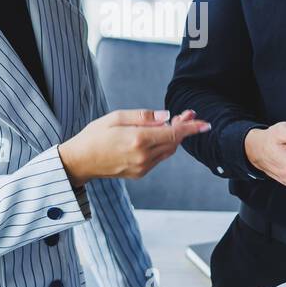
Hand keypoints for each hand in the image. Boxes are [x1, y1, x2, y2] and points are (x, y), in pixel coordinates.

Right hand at [59, 109, 208, 186]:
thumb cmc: (94, 136)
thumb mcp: (116, 117)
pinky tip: (156, 136)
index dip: (191, 127)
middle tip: (186, 113)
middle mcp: (143, 156)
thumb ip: (144, 116)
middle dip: (182, 128)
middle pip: (174, 142)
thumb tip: (167, 116)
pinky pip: (158, 157)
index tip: (206, 123)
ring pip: (168, 151)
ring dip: (173, 137)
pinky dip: (162, 146)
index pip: (174, 133)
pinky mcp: (139, 173)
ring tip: (172, 123)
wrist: (79, 162)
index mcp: (138, 140)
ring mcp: (142, 167)